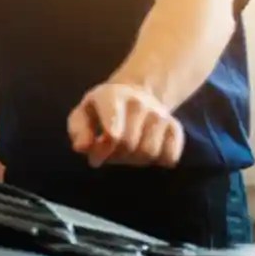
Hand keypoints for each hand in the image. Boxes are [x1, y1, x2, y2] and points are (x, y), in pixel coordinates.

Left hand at [67, 82, 183, 167]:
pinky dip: (158, 161)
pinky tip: (146, 149)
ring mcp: (160, 114)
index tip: (96, 157)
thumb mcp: (82, 114)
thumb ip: (79, 131)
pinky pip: (170, 157)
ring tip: (125, 150)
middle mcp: (139, 102)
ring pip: (149, 152)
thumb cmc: (102, 110)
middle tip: (107, 152)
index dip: (105, 147)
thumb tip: (82, 148)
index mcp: (111, 96)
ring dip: (135, 159)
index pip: (114, 129)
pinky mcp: (175, 127)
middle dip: (115, 155)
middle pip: (128, 144)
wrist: (136, 95)